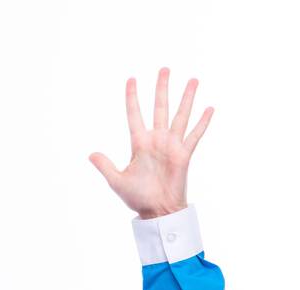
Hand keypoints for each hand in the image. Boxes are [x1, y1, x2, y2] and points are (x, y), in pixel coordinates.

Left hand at [89, 67, 213, 218]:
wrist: (157, 211)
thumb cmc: (137, 198)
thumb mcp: (117, 181)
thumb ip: (105, 166)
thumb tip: (90, 155)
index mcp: (139, 143)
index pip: (134, 114)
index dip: (132, 97)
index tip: (132, 79)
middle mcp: (156, 140)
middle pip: (159, 107)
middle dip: (162, 88)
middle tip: (164, 69)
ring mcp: (171, 145)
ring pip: (180, 115)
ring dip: (186, 97)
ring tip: (193, 79)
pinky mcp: (184, 154)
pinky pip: (195, 135)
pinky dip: (202, 122)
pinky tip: (209, 108)